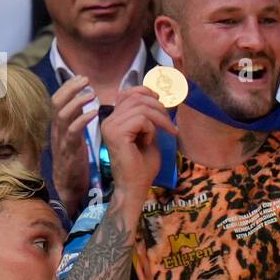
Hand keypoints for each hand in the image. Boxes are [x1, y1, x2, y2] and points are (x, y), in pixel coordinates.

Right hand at [50, 75, 94, 213]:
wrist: (69, 187)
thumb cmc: (75, 161)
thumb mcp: (74, 136)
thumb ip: (77, 120)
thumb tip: (84, 102)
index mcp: (59, 126)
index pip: (58, 100)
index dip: (68, 87)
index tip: (82, 77)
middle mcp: (57, 130)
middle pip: (56, 103)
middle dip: (70, 88)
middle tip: (85, 79)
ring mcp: (61, 141)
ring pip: (62, 115)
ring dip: (77, 102)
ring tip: (92, 93)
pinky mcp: (69, 152)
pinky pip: (72, 132)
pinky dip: (83, 120)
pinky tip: (95, 113)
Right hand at [100, 86, 177, 203]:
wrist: (134, 187)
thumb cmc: (142, 166)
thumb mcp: (148, 135)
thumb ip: (149, 118)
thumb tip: (157, 99)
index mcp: (113, 120)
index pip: (125, 93)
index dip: (144, 91)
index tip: (160, 100)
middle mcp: (108, 121)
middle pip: (136, 98)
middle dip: (158, 107)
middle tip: (170, 123)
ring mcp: (110, 126)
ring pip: (141, 107)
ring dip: (159, 119)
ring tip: (166, 132)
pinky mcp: (117, 134)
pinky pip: (141, 120)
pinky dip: (152, 129)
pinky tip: (149, 142)